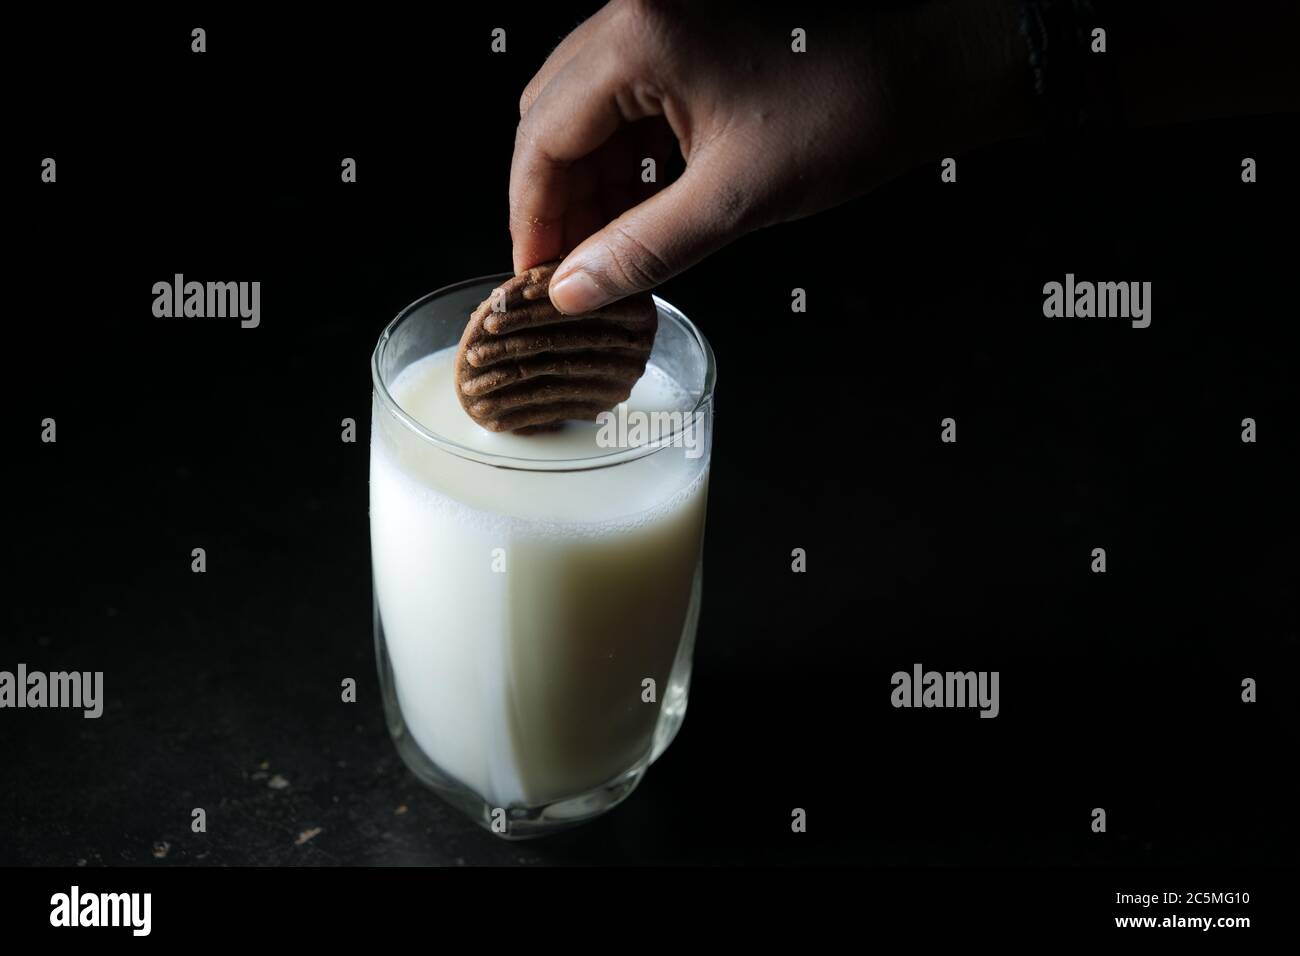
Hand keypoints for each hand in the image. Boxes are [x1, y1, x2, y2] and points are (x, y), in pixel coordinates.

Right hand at [510, 1, 913, 313]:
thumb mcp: (735, 200)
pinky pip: (624, 105)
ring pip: (585, 114)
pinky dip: (622, 162)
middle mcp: (638, 13)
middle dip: (555, 201)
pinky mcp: (683, 38)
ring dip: (588, 186)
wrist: (922, 77)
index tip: (535, 275)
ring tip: (603, 254)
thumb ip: (642, 250)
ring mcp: (659, 20)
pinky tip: (633, 215)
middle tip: (567, 272)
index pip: (544, 135)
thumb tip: (573, 291)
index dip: (532, 217)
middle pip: (552, 118)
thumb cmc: (846, 118)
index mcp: (641, 36)